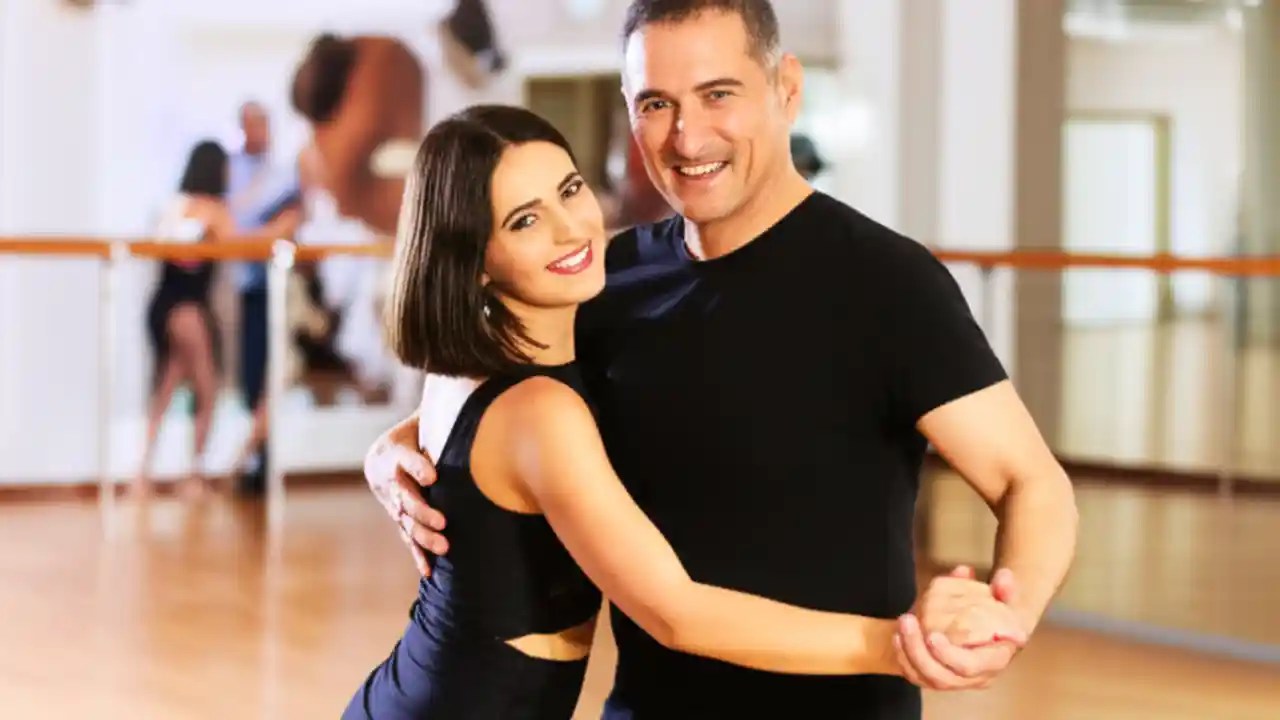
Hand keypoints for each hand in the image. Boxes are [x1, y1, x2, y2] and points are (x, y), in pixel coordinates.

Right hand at [364, 414, 447, 575]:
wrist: (392, 445)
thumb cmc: (420, 429)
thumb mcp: (426, 420)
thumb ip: (443, 423)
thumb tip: (479, 413)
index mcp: (393, 450)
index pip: (404, 458)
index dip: (417, 467)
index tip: (432, 476)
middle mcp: (388, 478)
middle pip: (404, 497)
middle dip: (422, 511)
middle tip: (442, 522)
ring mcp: (391, 501)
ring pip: (405, 521)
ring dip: (423, 535)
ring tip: (443, 546)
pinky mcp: (399, 517)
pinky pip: (407, 536)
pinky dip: (418, 553)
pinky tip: (429, 570)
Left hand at [893, 566, 1025, 690]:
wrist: (983, 630)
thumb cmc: (994, 616)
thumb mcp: (1002, 603)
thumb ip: (1004, 590)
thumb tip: (1004, 576)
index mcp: (994, 661)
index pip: (971, 667)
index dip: (950, 656)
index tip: (932, 636)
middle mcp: (976, 677)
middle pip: (945, 677)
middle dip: (921, 653)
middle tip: (907, 620)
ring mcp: (957, 681)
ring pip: (929, 679)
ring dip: (909, 652)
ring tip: (902, 623)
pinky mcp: (939, 679)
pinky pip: (917, 677)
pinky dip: (904, 659)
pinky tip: (898, 637)